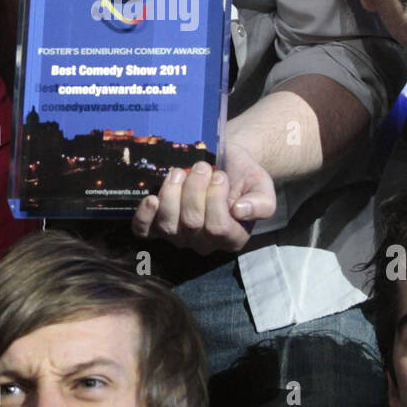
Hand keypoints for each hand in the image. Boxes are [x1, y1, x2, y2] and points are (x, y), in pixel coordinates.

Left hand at [131, 144, 276, 253]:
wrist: (224, 163)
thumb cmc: (243, 176)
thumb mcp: (262, 186)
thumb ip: (262, 203)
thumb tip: (241, 212)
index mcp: (232, 238)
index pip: (219, 228)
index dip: (215, 199)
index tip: (220, 175)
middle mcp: (204, 243)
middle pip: (191, 223)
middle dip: (194, 189)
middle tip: (201, 167)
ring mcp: (179, 236)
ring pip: (168, 224)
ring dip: (171, 193)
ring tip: (180, 172)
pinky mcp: (158, 226)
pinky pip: (144, 231)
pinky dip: (144, 216)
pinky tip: (151, 199)